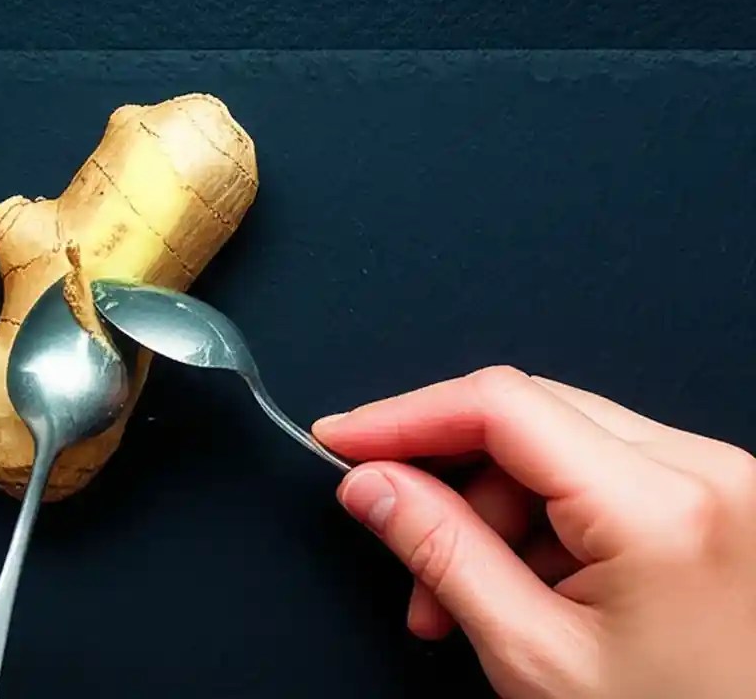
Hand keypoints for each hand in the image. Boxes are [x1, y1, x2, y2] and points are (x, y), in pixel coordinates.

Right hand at [312, 366, 755, 698]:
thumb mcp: (533, 654)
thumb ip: (443, 553)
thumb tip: (372, 482)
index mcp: (663, 506)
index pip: (501, 406)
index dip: (404, 416)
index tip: (343, 439)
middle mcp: (704, 472)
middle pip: (525, 422)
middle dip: (447, 482)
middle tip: (396, 539)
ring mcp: (715, 483)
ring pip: (555, 449)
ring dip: (489, 515)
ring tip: (459, 602)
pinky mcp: (711, 502)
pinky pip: (596, 478)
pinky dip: (539, 526)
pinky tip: (518, 591)